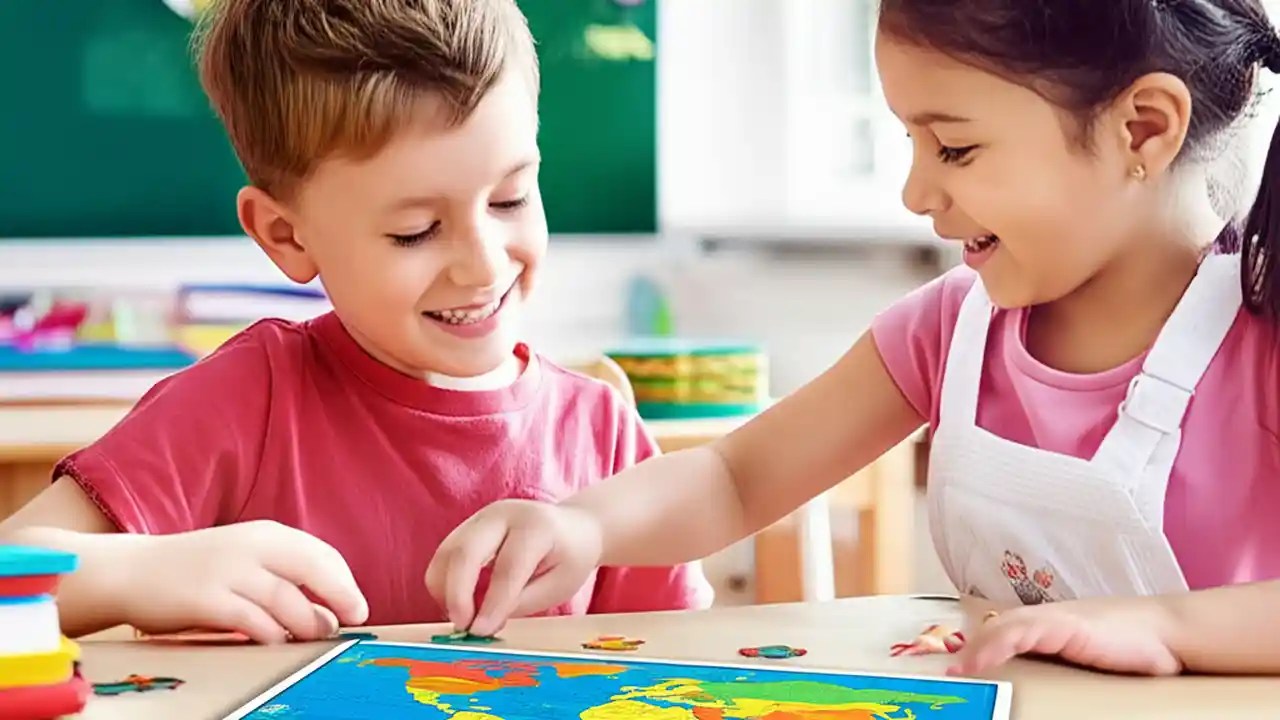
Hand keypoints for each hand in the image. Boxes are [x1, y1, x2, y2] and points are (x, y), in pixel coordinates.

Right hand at [120, 520, 368, 643]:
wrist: (130, 571)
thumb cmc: (195, 571)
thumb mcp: (243, 558)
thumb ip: (282, 575)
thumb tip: (328, 612)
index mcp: (265, 534)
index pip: (321, 554)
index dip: (345, 581)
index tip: (357, 607)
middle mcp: (250, 546)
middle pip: (312, 569)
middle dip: (340, 596)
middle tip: (350, 622)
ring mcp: (227, 571)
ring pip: (286, 599)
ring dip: (307, 623)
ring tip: (313, 637)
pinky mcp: (205, 599)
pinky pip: (252, 621)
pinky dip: (271, 635)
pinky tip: (275, 643)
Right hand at [426, 499, 603, 636]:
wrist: (573, 527)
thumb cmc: (569, 559)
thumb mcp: (558, 586)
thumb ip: (521, 602)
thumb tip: (482, 623)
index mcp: (536, 527)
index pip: (508, 567)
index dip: (492, 602)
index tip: (480, 631)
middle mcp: (503, 514)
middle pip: (465, 551)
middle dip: (457, 594)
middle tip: (462, 627)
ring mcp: (481, 517)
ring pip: (446, 552)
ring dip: (445, 591)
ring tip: (462, 618)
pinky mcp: (467, 526)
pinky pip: (444, 555)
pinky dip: (444, 583)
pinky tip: (461, 604)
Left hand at [949, 597, 1183, 676]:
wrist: (1167, 633)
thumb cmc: (1130, 652)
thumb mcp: (1086, 666)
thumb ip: (1056, 672)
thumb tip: (1037, 699)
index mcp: (1041, 630)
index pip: (995, 635)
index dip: (970, 650)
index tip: (948, 671)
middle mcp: (1041, 620)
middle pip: (990, 631)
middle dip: (963, 651)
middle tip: (940, 676)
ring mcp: (1050, 619)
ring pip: (999, 630)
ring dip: (974, 652)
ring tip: (953, 674)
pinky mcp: (1062, 624)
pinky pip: (1018, 632)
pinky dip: (995, 647)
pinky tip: (976, 663)